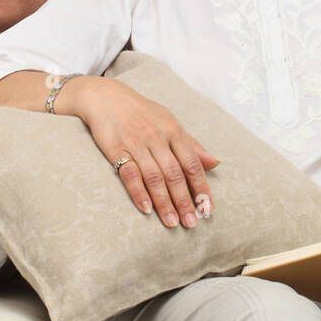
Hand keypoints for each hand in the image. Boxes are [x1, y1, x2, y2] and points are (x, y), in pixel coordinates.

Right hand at [64, 78, 219, 228]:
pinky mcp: (117, 149)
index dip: (201, 187)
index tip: (207, 207)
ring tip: (172, 222)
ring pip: (154, 177)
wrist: (106, 98)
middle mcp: (157, 138)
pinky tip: (146, 208)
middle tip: (191, 222)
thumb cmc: (141, 112)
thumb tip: (215, 162)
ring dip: (164, 202)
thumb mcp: (169, 122)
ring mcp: (137, 144)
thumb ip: (191, 144)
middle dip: (184, 200)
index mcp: (173, 131)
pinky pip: (130, 173)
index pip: (192, 163)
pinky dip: (139, 192)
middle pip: (174, 174)